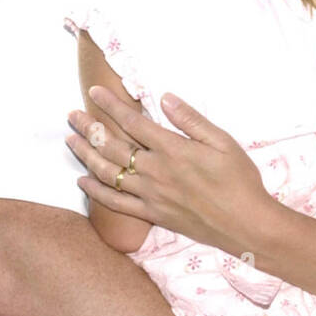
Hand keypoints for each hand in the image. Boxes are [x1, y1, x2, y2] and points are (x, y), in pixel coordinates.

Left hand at [67, 89, 268, 256]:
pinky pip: (116, 203)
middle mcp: (155, 171)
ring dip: (85, 155)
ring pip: (107, 173)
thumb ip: (191, 119)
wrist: (245, 224)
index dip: (111, 105)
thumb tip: (165, 97)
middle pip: (112, 146)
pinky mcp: (151, 214)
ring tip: (70, 140)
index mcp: (173, 149)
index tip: (94, 91)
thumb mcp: (222, 141)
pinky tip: (82, 181)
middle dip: (89, 127)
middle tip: (71, 114)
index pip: (133, 122)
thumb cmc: (239, 179)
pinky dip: (96, 192)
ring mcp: (150, 195)